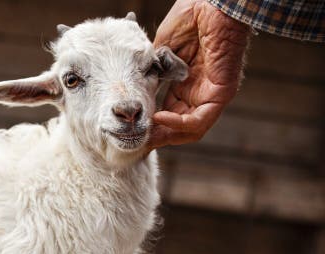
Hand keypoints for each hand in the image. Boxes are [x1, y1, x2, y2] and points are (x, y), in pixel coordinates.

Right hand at [148, 0, 250, 148]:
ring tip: (146, 134)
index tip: (130, 129)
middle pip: (177, 127)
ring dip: (165, 136)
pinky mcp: (222, 93)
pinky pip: (198, 120)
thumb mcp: (161, 53)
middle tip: (135, 141)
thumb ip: (151, 75)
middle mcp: (198, 92)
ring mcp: (211, 94)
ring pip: (189, 131)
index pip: (167, 114)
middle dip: (155, 136)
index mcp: (184, 84)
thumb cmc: (190, 18)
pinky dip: (178, 124)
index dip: (149, 124)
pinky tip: (159, 117)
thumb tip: (135, 94)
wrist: (211, 4)